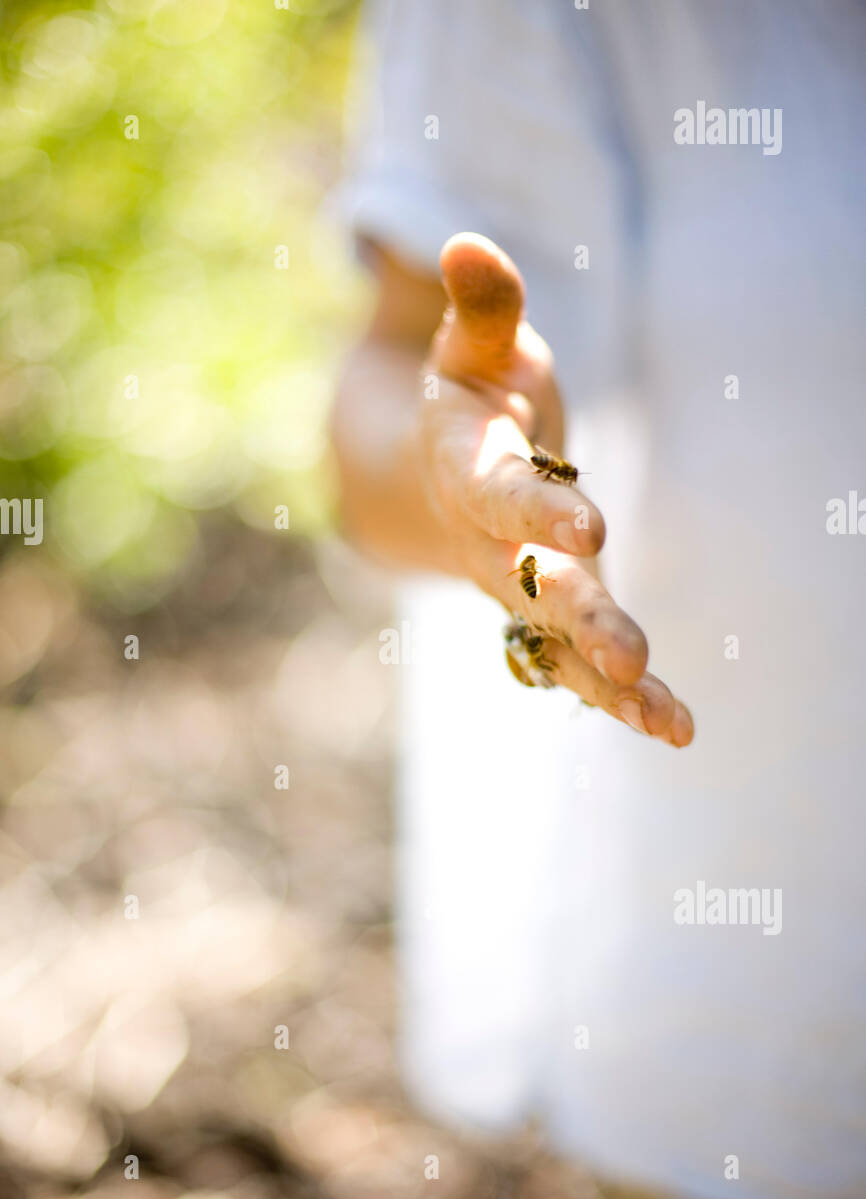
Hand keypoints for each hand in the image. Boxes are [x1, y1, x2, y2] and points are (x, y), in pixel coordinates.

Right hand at [418, 232, 692, 746]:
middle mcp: (484, 542)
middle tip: (629, 655)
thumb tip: (469, 244)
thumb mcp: (475, 345)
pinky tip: (674, 727)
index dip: (539, 509)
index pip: (499, 494)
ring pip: (556, 645)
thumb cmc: (473, 393)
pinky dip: (622, 699)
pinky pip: (578, 666)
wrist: (443, 465)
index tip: (590, 529)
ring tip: (665, 719)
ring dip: (607, 683)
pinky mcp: (552, 613)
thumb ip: (484, 307)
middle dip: (581, 620)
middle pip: (530, 587)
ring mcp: (517, 587)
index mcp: (464, 468)